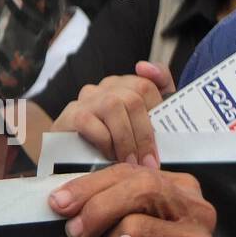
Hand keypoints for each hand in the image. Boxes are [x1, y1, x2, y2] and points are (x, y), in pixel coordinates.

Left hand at [50, 164, 213, 236]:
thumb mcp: (125, 219)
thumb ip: (104, 198)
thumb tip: (61, 199)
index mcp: (182, 187)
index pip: (130, 172)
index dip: (89, 185)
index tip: (58, 201)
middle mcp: (198, 212)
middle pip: (141, 191)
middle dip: (97, 209)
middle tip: (74, 230)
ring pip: (134, 230)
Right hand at [51, 61, 174, 166]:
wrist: (71, 156)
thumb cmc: (113, 144)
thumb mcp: (141, 130)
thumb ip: (156, 108)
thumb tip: (150, 74)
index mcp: (125, 87)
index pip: (147, 84)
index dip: (160, 109)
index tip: (164, 138)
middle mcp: (106, 88)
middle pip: (134, 97)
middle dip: (145, 134)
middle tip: (149, 162)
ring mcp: (87, 99)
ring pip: (113, 105)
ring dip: (125, 139)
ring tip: (130, 162)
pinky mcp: (71, 115)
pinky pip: (91, 122)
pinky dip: (104, 142)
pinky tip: (108, 155)